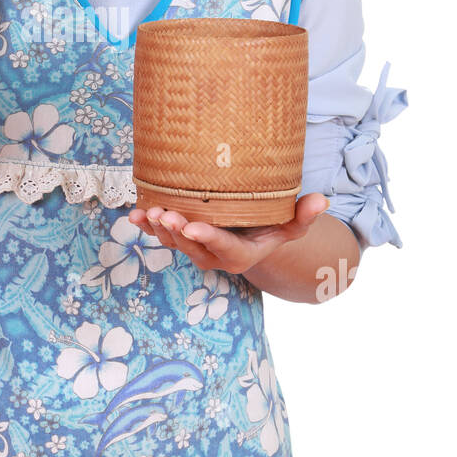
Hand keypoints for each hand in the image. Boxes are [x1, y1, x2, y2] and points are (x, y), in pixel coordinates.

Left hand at [127, 194, 330, 276]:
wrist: (249, 237)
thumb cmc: (271, 228)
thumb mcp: (291, 226)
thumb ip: (304, 216)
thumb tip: (322, 200)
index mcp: (240, 255)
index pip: (223, 248)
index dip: (208, 238)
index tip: (194, 227)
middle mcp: (213, 256)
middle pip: (192, 246)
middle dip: (177, 232)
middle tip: (165, 214)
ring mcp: (194, 248)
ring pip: (174, 242)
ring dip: (158, 228)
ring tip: (148, 212)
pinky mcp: (180, 238)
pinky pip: (160, 234)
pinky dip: (145, 226)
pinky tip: (133, 214)